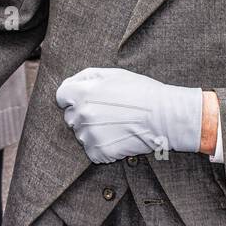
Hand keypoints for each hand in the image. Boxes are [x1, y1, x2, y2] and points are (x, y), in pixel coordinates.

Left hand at [55, 67, 202, 162]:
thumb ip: (85, 77)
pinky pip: (92, 151)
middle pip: (71, 117)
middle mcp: (81, 114)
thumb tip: (69, 84)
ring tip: (116, 125)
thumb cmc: (141, 91)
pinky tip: (118, 137)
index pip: (62, 97)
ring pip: (81, 135)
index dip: (74, 97)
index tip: (89, 100)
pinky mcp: (99, 152)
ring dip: (94, 132)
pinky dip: (103, 147)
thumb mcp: (113, 74)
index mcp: (81, 92)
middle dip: (85, 115)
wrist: (164, 116)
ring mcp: (89, 135)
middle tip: (109, 113)